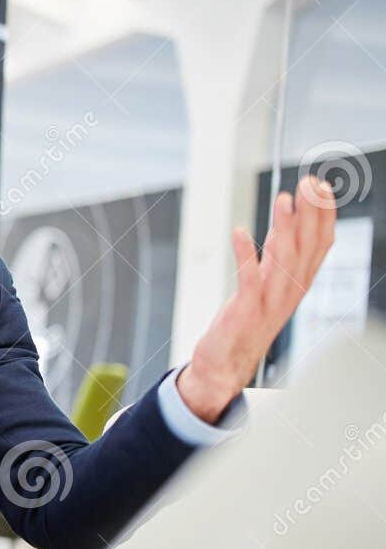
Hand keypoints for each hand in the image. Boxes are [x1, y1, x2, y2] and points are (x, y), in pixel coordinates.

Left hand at [178, 175, 336, 421]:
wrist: (225, 366)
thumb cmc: (246, 320)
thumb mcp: (269, 282)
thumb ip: (279, 253)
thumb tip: (289, 217)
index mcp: (298, 283)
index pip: (320, 245)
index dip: (323, 215)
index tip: (321, 185)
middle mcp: (290, 291)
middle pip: (307, 248)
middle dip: (311, 214)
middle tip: (310, 183)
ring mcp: (269, 303)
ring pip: (284, 261)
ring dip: (284, 228)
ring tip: (283, 200)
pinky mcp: (246, 312)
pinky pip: (249, 280)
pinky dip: (246, 255)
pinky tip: (240, 232)